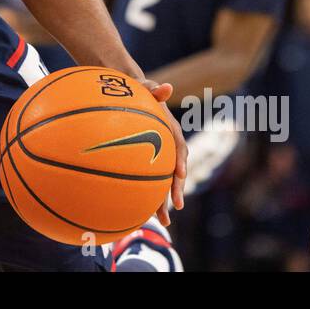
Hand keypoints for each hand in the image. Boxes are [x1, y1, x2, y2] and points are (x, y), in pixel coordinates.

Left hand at [142, 80, 186, 225]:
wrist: (130, 93)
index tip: (179, 175)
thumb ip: (153, 88)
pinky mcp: (147, 162)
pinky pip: (148, 181)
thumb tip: (166, 86)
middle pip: (174, 170)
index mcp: (170, 129)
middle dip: (176, 189)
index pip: (178, 146)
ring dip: (164, 201)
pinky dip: (147, 197)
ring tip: (163, 222)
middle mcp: (167, 146)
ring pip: (162, 181)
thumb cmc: (137, 90)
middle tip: (176, 206)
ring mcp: (158, 155)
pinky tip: (141, 214)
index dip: (180, 161)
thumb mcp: (144, 86)